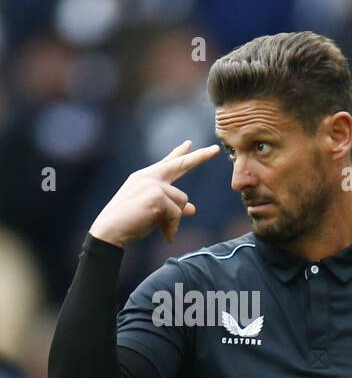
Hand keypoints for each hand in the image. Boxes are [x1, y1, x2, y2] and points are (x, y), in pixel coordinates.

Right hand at [89, 140, 220, 246]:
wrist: (110, 230)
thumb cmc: (130, 222)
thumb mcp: (155, 212)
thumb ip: (173, 207)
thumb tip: (193, 208)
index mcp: (146, 177)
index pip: (167, 163)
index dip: (180, 153)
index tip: (189, 143)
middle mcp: (149, 176)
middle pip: (181, 164)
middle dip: (200, 156)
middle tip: (216, 149)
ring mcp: (152, 184)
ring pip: (183, 201)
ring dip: (175, 220)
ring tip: (162, 229)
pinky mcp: (156, 195)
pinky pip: (177, 213)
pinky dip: (173, 227)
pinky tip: (164, 234)